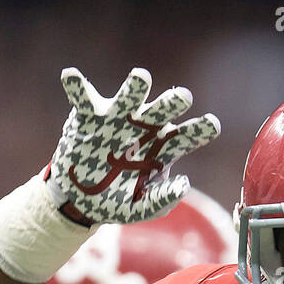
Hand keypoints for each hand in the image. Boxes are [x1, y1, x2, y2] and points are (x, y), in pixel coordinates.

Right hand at [45, 66, 219, 225]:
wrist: (81, 201)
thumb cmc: (116, 201)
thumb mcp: (139, 208)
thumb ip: (161, 200)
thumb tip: (184, 184)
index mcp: (162, 149)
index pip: (185, 137)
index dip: (199, 130)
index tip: (213, 124)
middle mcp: (143, 127)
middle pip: (161, 112)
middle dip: (172, 103)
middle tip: (184, 97)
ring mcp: (116, 119)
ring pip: (128, 98)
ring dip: (135, 87)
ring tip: (141, 77)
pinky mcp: (89, 116)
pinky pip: (83, 97)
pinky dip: (77, 86)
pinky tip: (70, 75)